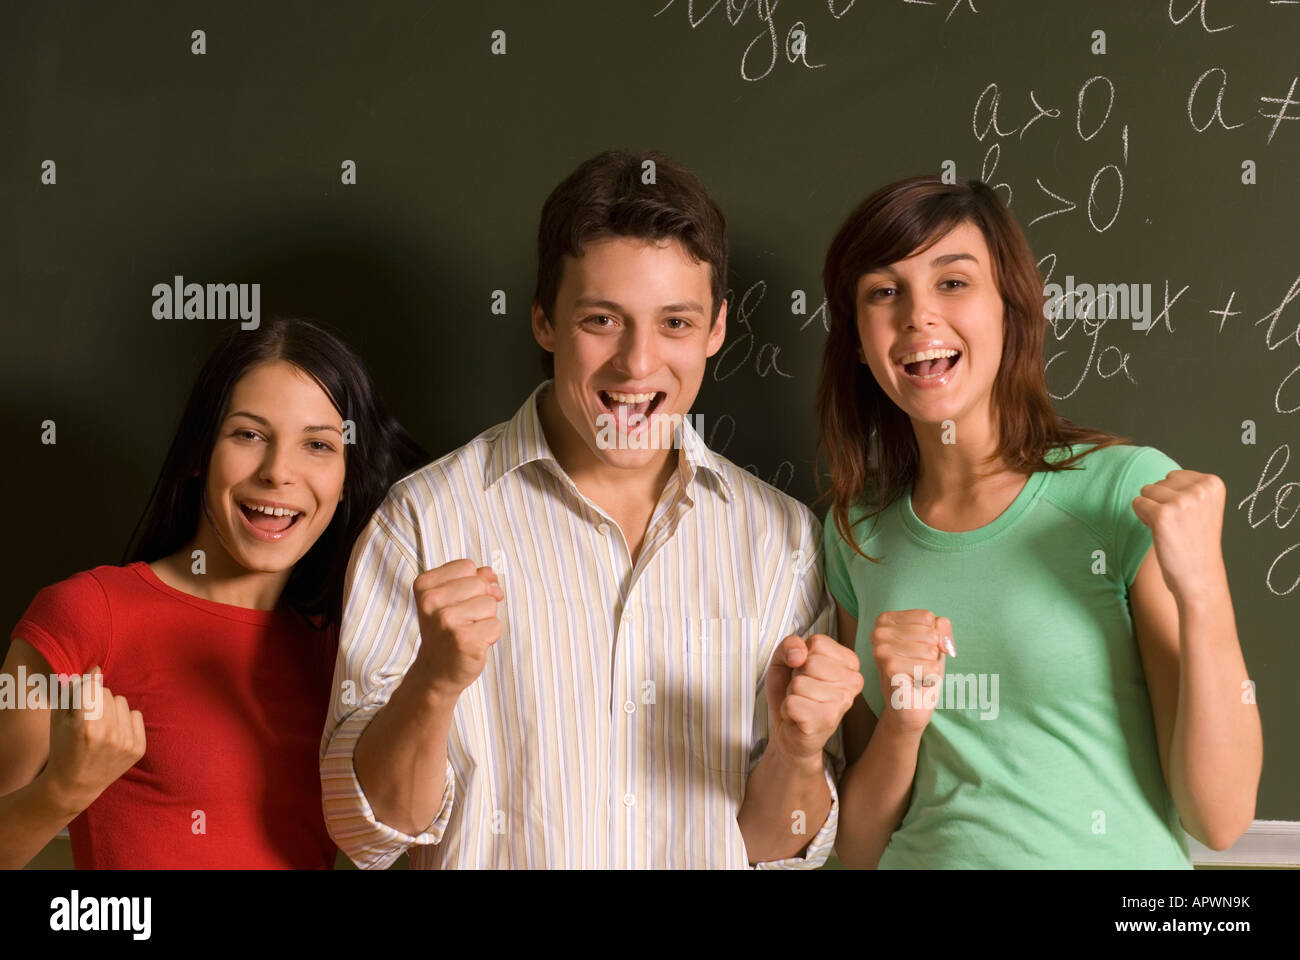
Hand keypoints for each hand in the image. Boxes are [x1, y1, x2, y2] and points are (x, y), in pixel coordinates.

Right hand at [42, 667, 144, 812]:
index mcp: (85, 725)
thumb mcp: (59, 718)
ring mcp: (126, 742)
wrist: (74, 785)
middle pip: (107, 692)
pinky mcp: (139, 748)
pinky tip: (112, 736)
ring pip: (122, 701)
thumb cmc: (62, 747)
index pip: (92, 685)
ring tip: (99, 728)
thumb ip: (75, 690)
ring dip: (111, 710)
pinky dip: (124, 721)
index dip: (82, 693)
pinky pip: (136, 714)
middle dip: (96, 701)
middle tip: (87, 721)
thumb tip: (97, 668)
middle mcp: (109, 734)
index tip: (78, 706)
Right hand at [412, 559, 503, 700]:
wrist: (435, 671)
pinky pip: (496, 625)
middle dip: (481, 601)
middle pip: (481, 583)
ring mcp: (446, 620)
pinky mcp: (464, 639)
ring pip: (490, 603)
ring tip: (467, 632)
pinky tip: (473, 644)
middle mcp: (431, 600)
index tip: (457, 603)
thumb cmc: (447, 630)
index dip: (471, 584)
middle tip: (463, 621)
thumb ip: (473, 579)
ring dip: (486, 619)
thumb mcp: (451, 599)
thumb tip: (491, 575)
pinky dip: (491, 636)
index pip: (467, 566)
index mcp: (424, 585)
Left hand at [764, 634, 862, 764]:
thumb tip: (800, 654)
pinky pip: (792, 703)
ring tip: (802, 703)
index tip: (807, 672)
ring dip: (792, 694)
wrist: (789, 731)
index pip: (818, 643)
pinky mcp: (827, 719)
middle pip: (810, 662)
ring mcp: (843, 701)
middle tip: (803, 691)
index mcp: (849, 661)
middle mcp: (853, 681)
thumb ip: (790, 644)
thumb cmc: (793, 693)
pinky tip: (799, 717)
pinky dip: (787, 710)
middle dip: (796, 676)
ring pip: (799, 683)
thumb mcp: (785, 659)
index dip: (801, 657)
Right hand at [869, 610, 955, 734]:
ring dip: (931, 667)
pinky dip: (929, 679)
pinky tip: (915, 684)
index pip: (926, 617)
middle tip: (917, 665)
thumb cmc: (922, 671)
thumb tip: (943, 643)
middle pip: (930, 633)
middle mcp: (878, 632)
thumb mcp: (935, 642)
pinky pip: (930, 667)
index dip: (933, 636)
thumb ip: (942, 627)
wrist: (912, 706)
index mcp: (885, 620)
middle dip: (932, 653)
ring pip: (931, 650)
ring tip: (916, 675)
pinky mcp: (890, 669)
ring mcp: (882, 651)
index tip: (920, 650)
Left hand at [1131, 470, 1227, 600]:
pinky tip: (1160, 532)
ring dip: (1151, 510)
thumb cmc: (1196, 542)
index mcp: (1213, 483)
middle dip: (1161, 502)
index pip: (1174, 476)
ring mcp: (1182, 501)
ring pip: (1146, 491)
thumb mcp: (1203, 506)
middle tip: (1178, 526)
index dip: (1174, 498)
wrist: (1199, 577)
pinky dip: (1142, 517)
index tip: (1188, 517)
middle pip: (1159, 482)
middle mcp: (1200, 489)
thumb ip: (1191, 487)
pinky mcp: (1162, 514)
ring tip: (1171, 529)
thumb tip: (1167, 474)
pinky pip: (1137, 503)